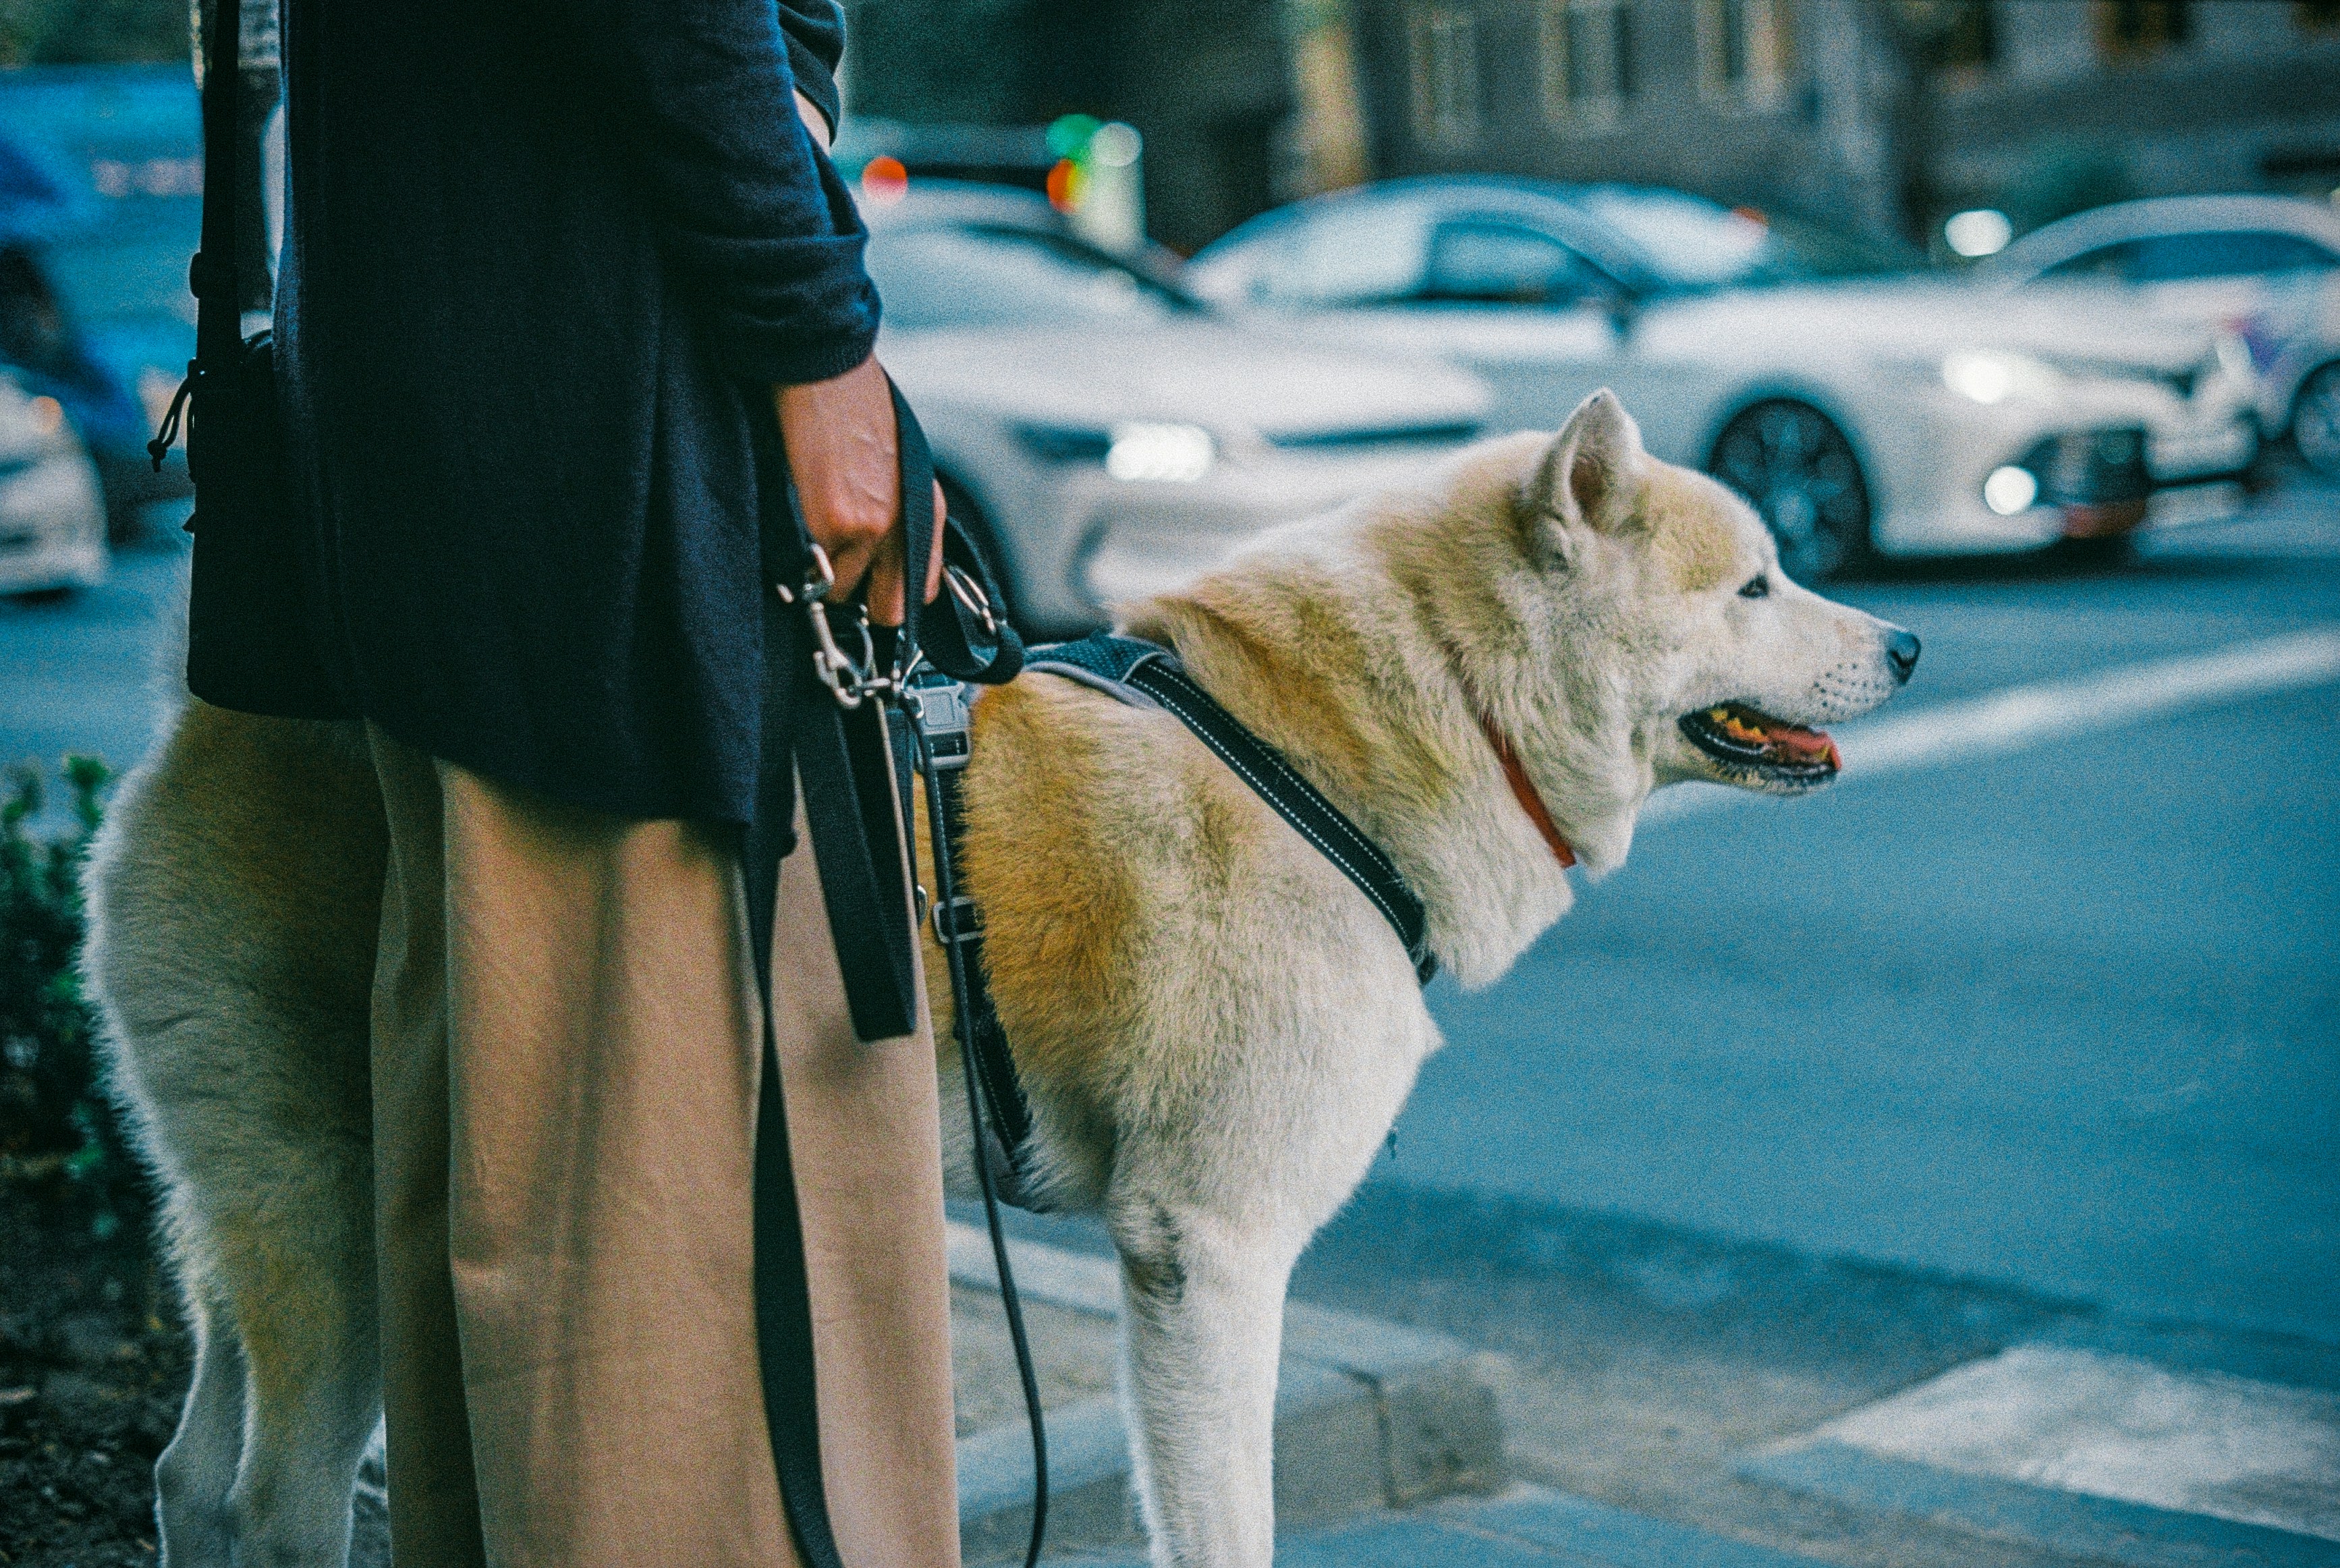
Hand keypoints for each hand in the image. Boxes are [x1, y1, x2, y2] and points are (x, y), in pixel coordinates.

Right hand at [773, 356, 945, 627]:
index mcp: (926, 512)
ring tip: (810, 528)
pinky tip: (795, 517)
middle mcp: (903, 527)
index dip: (890, 595)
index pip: (920, 593)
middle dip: (859, 595)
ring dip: (821, 572)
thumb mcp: (901, 465)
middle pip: (885, 608)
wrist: (823, 365)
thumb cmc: (854, 405)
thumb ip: (901, 518)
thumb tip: (890, 565)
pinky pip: (808, 570)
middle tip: (837, 568)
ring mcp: (867, 529)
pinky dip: (795, 557)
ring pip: (838, 590)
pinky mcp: (828, 522)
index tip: (871, 591)